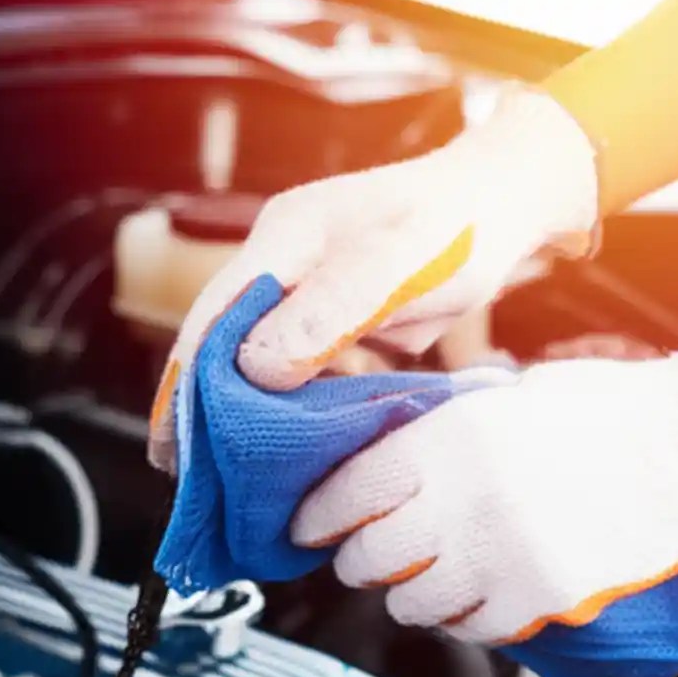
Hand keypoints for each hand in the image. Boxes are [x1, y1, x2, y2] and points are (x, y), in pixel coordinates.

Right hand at [148, 86, 597, 470]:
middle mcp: (282, 265)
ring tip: (221, 472)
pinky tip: (279, 449)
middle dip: (200, 404)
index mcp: (282, 240)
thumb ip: (328, 314)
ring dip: (239, 410)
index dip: (185, 379)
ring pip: (257, 358)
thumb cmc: (458, 227)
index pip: (214, 316)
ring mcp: (308, 292)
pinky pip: (298, 368)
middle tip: (184, 473)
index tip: (170, 443)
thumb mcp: (396, 266)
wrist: (507, 203)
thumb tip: (255, 369)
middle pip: (223, 340)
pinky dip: (285, 408)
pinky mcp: (335, 318)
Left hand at [292, 352, 677, 676]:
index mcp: (443, 442)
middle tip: (364, 553)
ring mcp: (500, 556)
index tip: (306, 527)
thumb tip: (383, 447)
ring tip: (420, 576)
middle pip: (366, 556)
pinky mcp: (539, 598)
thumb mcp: (502, 396)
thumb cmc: (601, 412)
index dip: (316, 516)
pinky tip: (474, 594)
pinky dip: (463, 617)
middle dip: (357, 558)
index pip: (345, 493)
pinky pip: (472, 627)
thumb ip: (437, 426)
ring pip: (410, 601)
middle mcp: (461, 501)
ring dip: (405, 593)